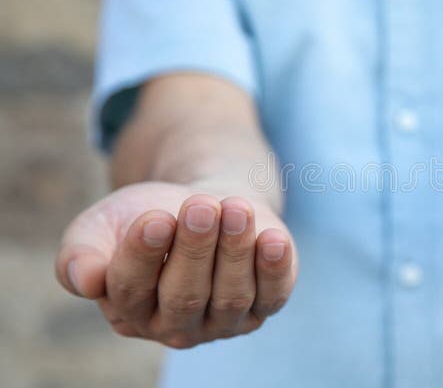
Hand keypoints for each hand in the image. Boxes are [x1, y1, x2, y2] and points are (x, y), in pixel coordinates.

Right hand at [55, 181, 296, 347]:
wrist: (203, 205)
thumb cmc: (148, 217)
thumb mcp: (102, 225)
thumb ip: (80, 253)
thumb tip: (85, 280)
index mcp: (128, 310)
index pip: (131, 290)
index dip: (142, 255)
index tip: (154, 218)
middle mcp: (176, 326)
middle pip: (185, 295)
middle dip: (194, 249)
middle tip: (200, 208)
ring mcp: (224, 321)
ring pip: (230, 295)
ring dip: (234, 252)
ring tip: (235, 208)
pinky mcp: (264, 304)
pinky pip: (272, 295)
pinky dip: (275, 270)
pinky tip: (273, 239)